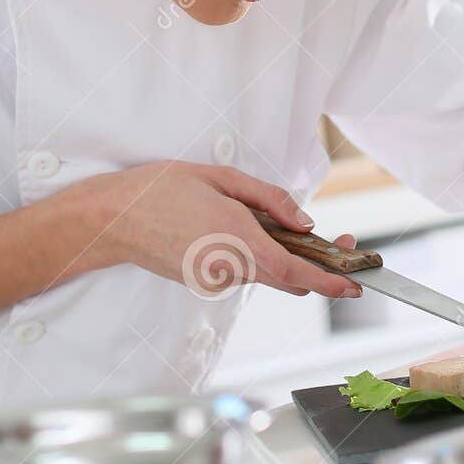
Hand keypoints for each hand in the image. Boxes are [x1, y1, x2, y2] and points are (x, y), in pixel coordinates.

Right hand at [66, 160, 362, 299]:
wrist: (109, 220)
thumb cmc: (157, 190)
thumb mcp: (220, 178)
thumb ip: (269, 200)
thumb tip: (304, 222)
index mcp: (235, 237)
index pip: (294, 271)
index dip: (329, 281)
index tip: (355, 285)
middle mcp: (227, 266)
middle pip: (286, 276)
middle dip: (316, 265)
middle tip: (337, 243)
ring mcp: (214, 279)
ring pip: (262, 272)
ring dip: (275, 254)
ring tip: (256, 217)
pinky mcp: (202, 283)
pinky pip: (239, 270)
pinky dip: (248, 254)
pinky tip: (226, 228)